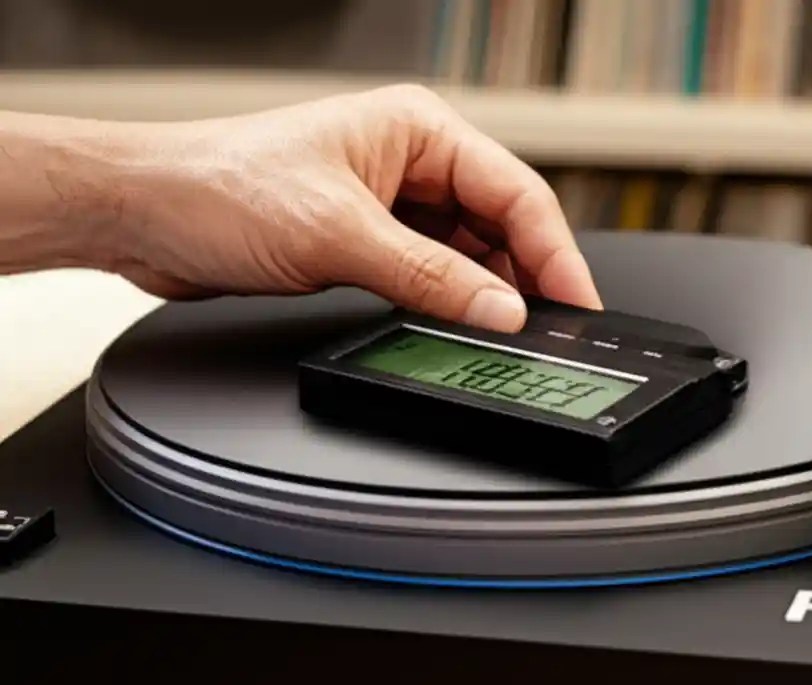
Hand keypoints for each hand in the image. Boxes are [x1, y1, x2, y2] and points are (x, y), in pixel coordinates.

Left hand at [86, 84, 601, 331]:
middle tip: (552, 334)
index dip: (554, 253)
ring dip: (488, 294)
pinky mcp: (368, 240)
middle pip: (501, 224)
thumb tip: (501, 311)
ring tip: (510, 338)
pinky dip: (450, 303)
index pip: (514, 192)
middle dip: (527, 278)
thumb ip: (430, 279)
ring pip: (470, 254)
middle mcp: (411, 161)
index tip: (577, 304)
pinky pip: (433, 274)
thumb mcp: (340, 237)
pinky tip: (462, 329)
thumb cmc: (219, 187)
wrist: (143, 211)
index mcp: (418, 129)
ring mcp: (391, 202)